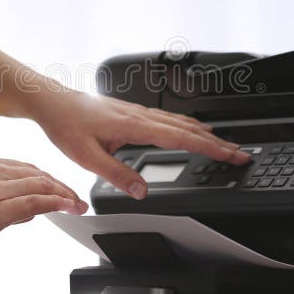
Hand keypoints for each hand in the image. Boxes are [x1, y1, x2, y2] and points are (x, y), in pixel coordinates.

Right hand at [0, 153, 87, 254]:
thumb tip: (22, 212)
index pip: (26, 168)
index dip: (46, 179)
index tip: (59, 188)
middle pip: (38, 174)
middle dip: (60, 186)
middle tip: (75, 198)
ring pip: (41, 184)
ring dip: (64, 194)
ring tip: (77, 204)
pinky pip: (35, 201)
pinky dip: (56, 203)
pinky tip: (68, 207)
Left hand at [29, 90, 249, 199]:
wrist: (52, 102)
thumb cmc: (67, 125)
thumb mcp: (88, 157)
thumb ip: (117, 175)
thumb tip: (143, 191)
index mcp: (135, 125)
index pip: (184, 138)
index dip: (212, 148)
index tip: (233, 155)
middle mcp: (141, 115)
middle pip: (190, 128)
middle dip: (218, 142)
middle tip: (240, 154)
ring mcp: (138, 112)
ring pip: (181, 121)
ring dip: (205, 133)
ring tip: (224, 144)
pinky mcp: (133, 112)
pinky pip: (169, 118)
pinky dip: (188, 126)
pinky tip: (190, 129)